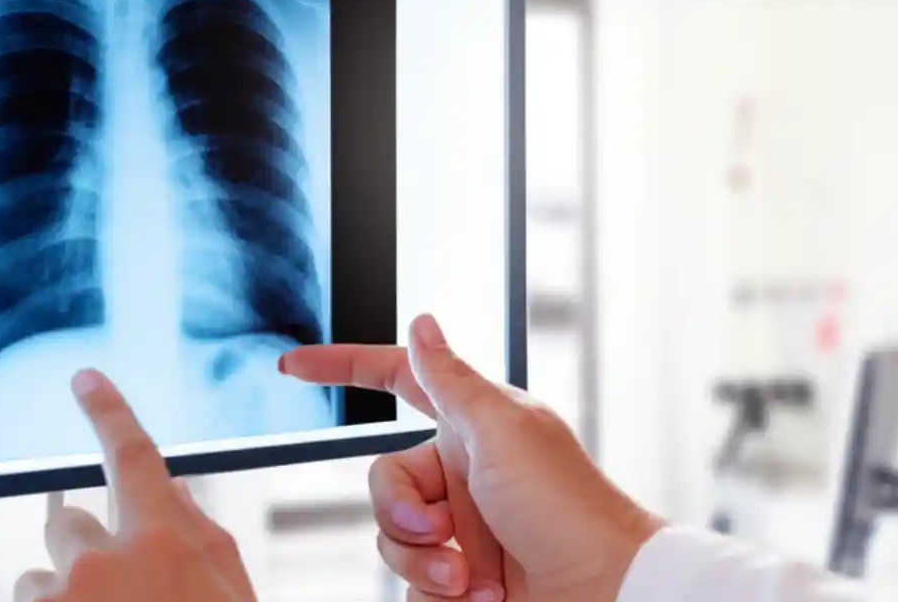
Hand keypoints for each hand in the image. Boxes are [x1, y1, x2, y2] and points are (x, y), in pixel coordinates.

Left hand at [13, 370, 255, 601]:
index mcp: (164, 544)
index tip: (86, 380)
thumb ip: (200, 536)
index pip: (132, 456)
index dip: (108, 413)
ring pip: (37, 575)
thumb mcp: (230, 592)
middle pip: (67, 523)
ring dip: (63, 592)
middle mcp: (103, 564)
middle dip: (83, 547)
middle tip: (111, 585)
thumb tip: (175, 491)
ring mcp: (61, 599)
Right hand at [281, 314, 663, 600]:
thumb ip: (451, 380)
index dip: (343, 367)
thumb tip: (422, 322)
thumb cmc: (567, 508)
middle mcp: (461, 474)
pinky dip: (436, 594)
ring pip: (391, 538)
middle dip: (401, 513)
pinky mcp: (460, 579)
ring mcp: (460, 530)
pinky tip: (479, 598)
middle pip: (383, 481)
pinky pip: (411, 584)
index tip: (292, 365)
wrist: (605, 595)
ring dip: (422, 562)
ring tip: (470, 579)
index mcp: (471, 425)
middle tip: (438, 531)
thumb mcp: (502, 431)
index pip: (395, 380)